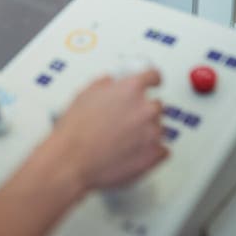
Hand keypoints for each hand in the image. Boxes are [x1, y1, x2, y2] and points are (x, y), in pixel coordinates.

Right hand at [53, 70, 167, 192]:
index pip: (153, 76)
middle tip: (126, 119)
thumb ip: (105, 84)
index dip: (152, 79)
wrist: (72, 160)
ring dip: (146, 131)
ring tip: (124, 139)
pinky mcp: (153, 156)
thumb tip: (110, 83)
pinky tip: (135, 151)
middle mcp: (145, 109)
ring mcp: (152, 133)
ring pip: (158, 128)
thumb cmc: (76, 129)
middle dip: (143, 110)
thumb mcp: (85, 94)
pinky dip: (151, 150)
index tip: (154, 82)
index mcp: (130, 89)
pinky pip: (162, 150)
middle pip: (156, 104)